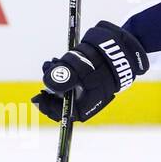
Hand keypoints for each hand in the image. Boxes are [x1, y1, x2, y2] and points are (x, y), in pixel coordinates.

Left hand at [32, 21, 147, 122]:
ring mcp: (89, 90)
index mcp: (89, 104)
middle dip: (50, 88)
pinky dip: (64, 72)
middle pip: (63, 100)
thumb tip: (46, 85)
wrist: (124, 48)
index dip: (48, 107)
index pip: (65, 113)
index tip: (36, 97)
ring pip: (66, 88)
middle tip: (44, 71)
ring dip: (56, 77)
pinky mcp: (89, 79)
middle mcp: (89, 100)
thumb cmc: (104, 60)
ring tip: (50, 62)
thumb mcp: (82, 68)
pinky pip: (73, 80)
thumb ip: (64, 77)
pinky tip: (58, 60)